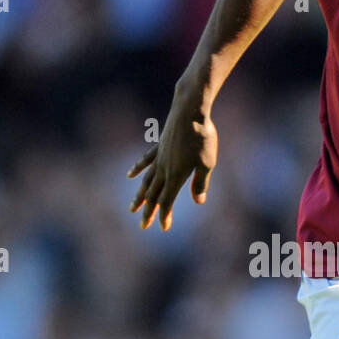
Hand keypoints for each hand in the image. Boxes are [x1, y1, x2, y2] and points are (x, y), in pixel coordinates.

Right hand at [127, 98, 217, 229]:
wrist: (190, 110)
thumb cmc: (203, 136)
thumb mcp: (208, 162)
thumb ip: (201, 183)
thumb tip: (198, 201)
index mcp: (176, 176)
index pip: (167, 201)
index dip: (164, 216)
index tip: (162, 228)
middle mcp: (164, 169)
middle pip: (153, 195)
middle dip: (148, 212)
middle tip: (142, 226)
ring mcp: (159, 157)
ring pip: (146, 181)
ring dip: (139, 196)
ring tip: (132, 208)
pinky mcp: (159, 146)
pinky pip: (145, 160)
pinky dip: (138, 169)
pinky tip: (130, 175)